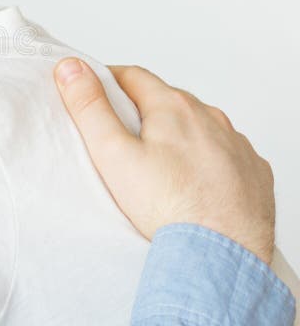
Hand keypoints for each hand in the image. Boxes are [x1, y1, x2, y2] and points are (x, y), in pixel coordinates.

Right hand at [54, 59, 275, 264]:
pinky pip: (226, 155)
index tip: (93, 94)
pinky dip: (207, 160)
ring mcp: (237, 145)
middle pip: (167, 100)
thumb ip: (90, 107)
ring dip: (178, 134)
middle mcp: (211, 118)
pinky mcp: (254, 173)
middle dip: (142, 109)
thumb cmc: (168, 207)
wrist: (222, 259)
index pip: (132, 76)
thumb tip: (71, 67)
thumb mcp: (113, 153)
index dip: (107, 81)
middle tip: (119, 134)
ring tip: (157, 164)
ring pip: (200, 127)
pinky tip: (193, 184)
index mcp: (174, 106)